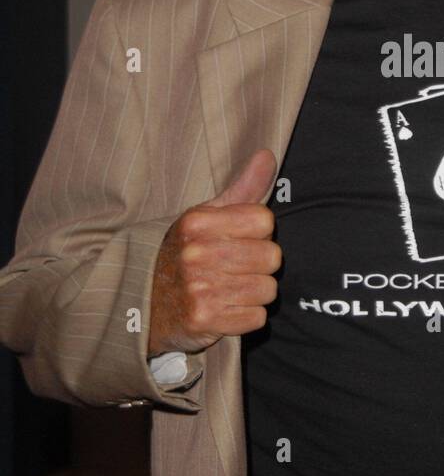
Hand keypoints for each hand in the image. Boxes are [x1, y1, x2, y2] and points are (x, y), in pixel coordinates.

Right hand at [147, 148, 280, 355]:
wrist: (140, 303)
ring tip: (229, 290)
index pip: (265, 220)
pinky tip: (225, 309)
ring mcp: (199, 288)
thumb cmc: (182, 255)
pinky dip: (245, 317)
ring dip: (254, 293)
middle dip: (259, 265)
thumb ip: (242, 189)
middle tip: (234, 269)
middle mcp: (197, 253)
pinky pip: (257, 318)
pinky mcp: (204, 320)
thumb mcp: (205, 217)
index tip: (238, 240)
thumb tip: (267, 155)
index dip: (258, 232)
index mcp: (198, 222)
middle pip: (272, 256)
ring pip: (268, 289)